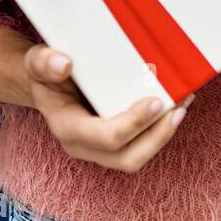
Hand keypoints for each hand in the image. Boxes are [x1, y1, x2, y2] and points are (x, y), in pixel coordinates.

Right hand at [22, 44, 191, 172]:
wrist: (45, 84)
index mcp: (67, 128)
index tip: (156, 102)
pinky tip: (176, 105)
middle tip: (179, 109)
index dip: (133, 124)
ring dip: (163, 135)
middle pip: (127, 158)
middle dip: (157, 137)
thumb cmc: (45, 73)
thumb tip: (63, 64)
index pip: (105, 137)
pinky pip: (141, 145)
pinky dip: (160, 129)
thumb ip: (43, 63)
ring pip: (137, 156)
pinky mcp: (115, 143)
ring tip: (183, 105)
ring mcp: (100, 149)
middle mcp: (84, 146)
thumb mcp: (36, 62)